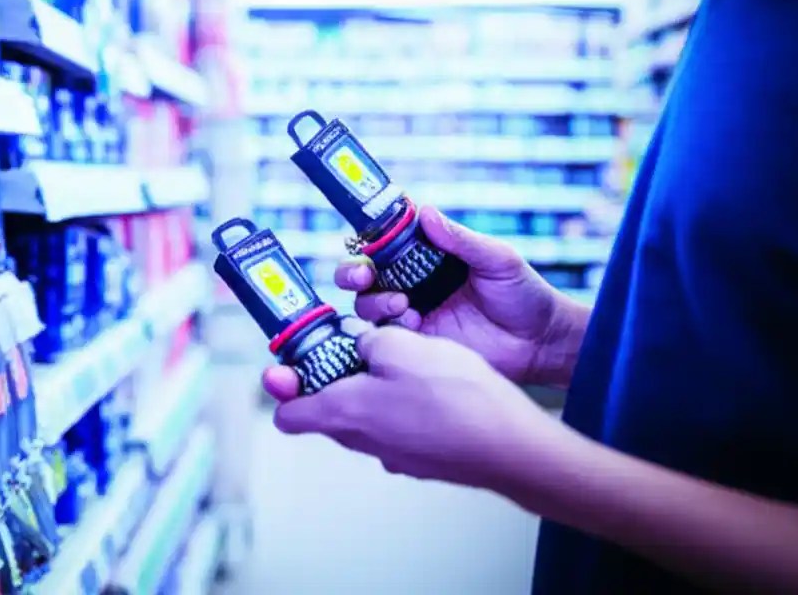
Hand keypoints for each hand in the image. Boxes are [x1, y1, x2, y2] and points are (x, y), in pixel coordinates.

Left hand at [263, 327, 568, 487]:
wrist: (512, 448)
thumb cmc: (456, 397)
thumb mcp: (402, 344)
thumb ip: (368, 338)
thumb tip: (361, 342)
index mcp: (344, 413)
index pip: (287, 415)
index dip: (285, 387)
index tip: (292, 364)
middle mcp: (363, 441)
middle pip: (328, 410)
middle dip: (333, 376)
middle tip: (355, 345)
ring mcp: (394, 454)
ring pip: (366, 416)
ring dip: (373, 388)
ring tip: (402, 359)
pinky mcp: (424, 458)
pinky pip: (401, 426)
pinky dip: (405, 404)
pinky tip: (432, 385)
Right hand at [338, 205, 588, 387]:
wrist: (540, 343)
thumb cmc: (524, 294)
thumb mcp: (496, 259)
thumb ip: (460, 239)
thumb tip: (426, 212)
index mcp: (429, 258)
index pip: (387, 244)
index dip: (370, 241)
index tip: (367, 241)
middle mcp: (414, 284)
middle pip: (364, 275)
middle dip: (351, 271)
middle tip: (362, 274)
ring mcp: (413, 314)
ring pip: (367, 304)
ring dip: (374, 301)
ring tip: (401, 304)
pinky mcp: (418, 343)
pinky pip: (386, 335)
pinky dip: (389, 327)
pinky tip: (412, 323)